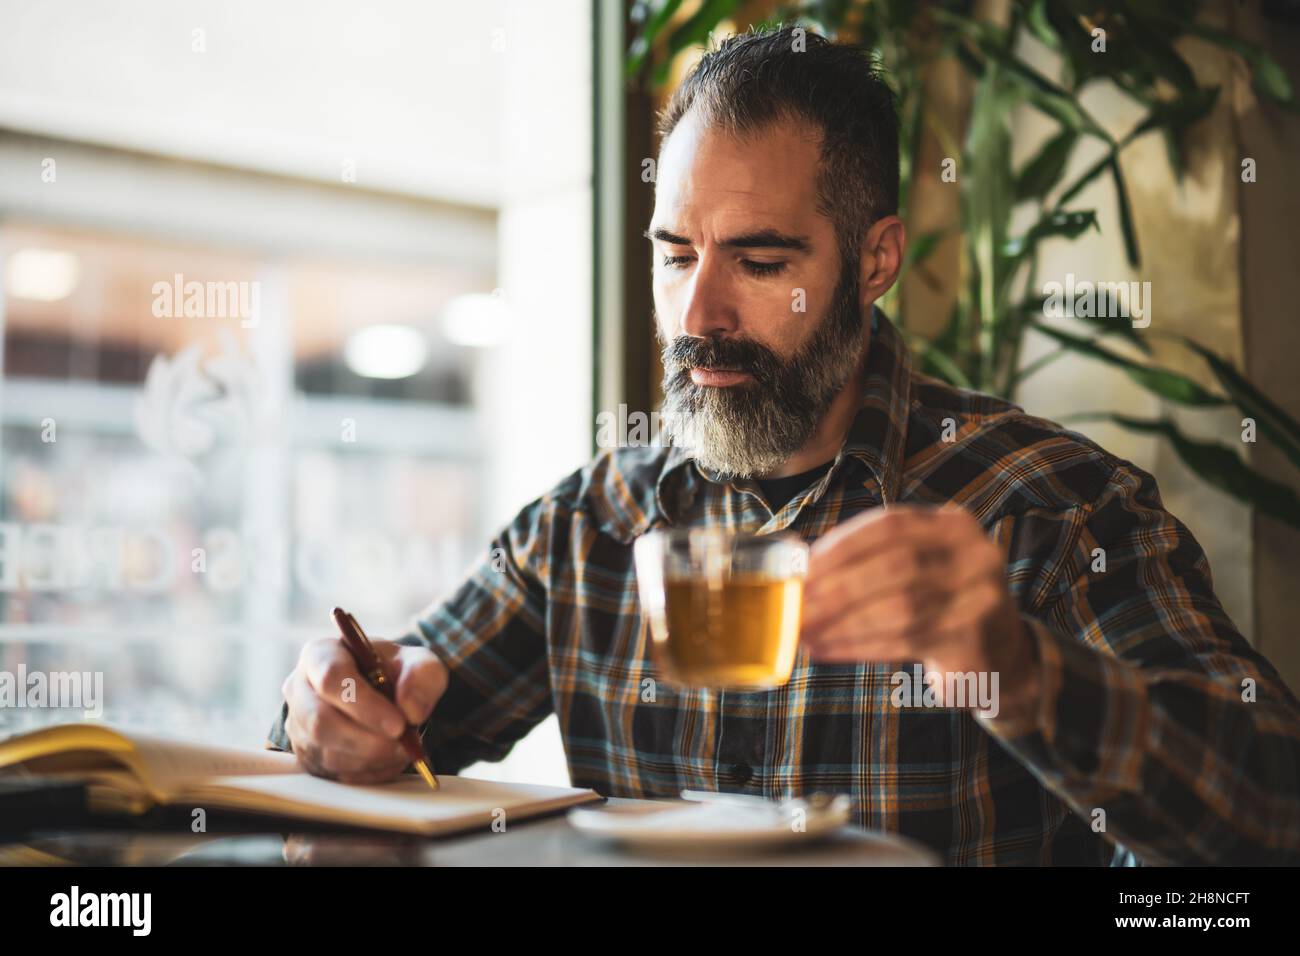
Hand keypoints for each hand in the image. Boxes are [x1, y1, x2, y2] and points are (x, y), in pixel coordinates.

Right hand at [282, 638, 448, 782]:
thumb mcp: (418, 662)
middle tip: (402, 744)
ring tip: (401, 748)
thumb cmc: (394, 673)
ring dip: (371, 758)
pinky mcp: (307, 755)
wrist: (383, 694)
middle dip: (367, 739)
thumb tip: (411, 710)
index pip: (331, 677)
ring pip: (327, 752)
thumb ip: (423, 675)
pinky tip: (387, 758)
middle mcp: (300, 689)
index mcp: (321, 654)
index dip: (364, 704)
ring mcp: (298, 725)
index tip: (398, 724)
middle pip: (320, 721)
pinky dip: (367, 772)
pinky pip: (333, 774)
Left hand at [800, 504, 1038, 717]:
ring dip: (841, 622)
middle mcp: (974, 555)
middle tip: (796, 605)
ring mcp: (980, 597)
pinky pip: (905, 641)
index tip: (802, 566)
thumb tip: (798, 567)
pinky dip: (858, 645)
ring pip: (898, 608)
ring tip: (804, 631)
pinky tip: (827, 649)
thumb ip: (870, 560)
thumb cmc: (937, 604)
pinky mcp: (973, 639)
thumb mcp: (916, 568)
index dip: (841, 544)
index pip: (890, 525)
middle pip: (894, 566)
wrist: (1000, 655)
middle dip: (836, 587)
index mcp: (952, 525)